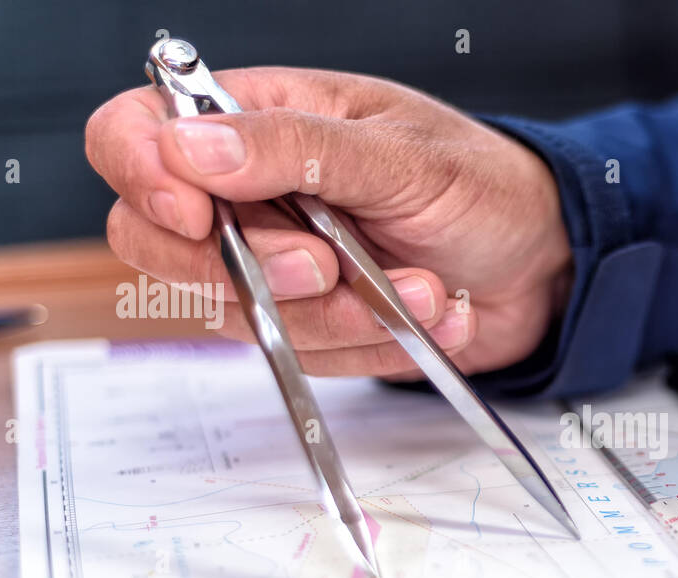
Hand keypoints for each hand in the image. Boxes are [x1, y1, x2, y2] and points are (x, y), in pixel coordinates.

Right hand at [86, 67, 572, 376]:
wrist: (543, 261)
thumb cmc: (482, 184)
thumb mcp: (398, 154)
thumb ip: (294, 149)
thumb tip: (188, 148)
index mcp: (259, 121)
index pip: (134, 134)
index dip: (142, 175)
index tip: (195, 211)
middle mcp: (251, 196)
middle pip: (157, 243)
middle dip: (248, 269)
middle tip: (325, 262)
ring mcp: (277, 266)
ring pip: (240, 315)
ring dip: (339, 315)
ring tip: (418, 286)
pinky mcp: (314, 325)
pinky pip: (306, 357)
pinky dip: (374, 344)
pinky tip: (428, 312)